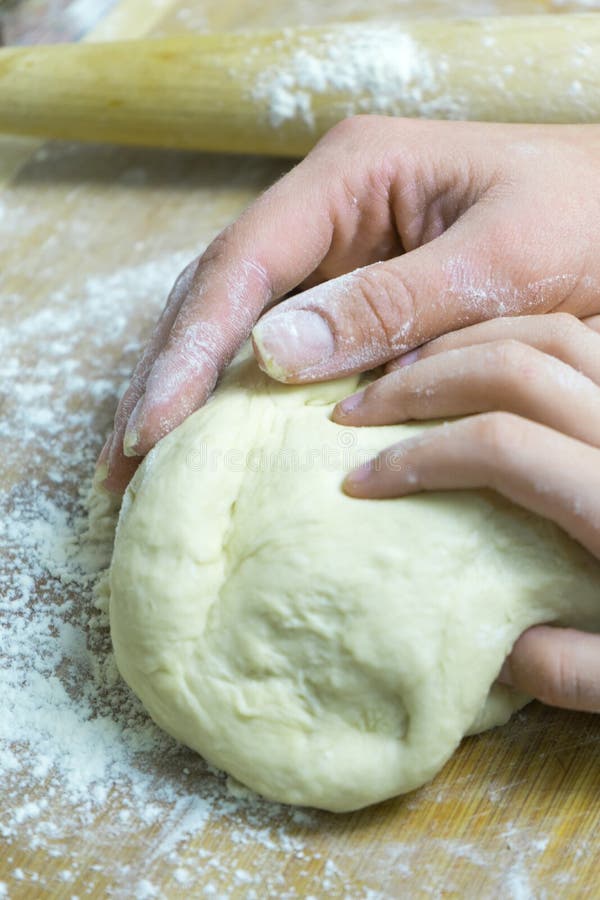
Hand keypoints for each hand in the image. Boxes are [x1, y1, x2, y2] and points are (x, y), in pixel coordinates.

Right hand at [97, 117, 599, 492]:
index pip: (245, 264)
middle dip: (169, 375)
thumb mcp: (500, 262)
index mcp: (353, 175)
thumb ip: (390, 303)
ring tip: (144, 459)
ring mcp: (335, 248)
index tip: (154, 426)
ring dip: (190, 388)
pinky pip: (279, 340)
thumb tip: (268, 355)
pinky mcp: (351, 289)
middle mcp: (328, 207)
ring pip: (236, 317)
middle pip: (221, 291)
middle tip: (126, 460)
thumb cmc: (587, 220)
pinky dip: (239, 391)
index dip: (192, 349)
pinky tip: (212, 435)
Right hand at [334, 312, 599, 712]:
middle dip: (423, 382)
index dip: (418, 458)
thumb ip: (573, 668)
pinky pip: (589, 335)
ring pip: (550, 334)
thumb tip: (495, 644)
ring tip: (408, 366)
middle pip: (514, 368)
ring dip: (468, 344)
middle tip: (360, 406)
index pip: (497, 447)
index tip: (362, 482)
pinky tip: (485, 352)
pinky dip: (523, 333)